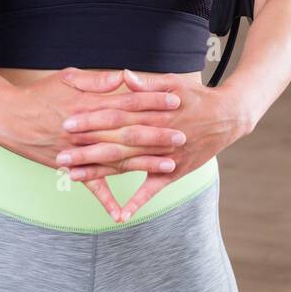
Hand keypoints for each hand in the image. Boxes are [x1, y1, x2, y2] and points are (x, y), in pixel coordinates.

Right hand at [0, 68, 186, 223]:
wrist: (6, 118)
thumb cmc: (39, 94)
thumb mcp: (68, 78)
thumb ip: (97, 80)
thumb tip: (123, 77)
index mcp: (89, 105)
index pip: (128, 102)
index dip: (153, 100)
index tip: (176, 99)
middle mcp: (87, 130)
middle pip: (128, 132)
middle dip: (157, 134)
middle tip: (183, 135)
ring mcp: (79, 151)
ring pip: (117, 159)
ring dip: (144, 163)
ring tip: (170, 165)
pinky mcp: (69, 167)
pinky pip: (90, 186)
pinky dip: (105, 200)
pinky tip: (121, 214)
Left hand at [57, 69, 252, 222]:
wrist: (230, 117)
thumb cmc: (198, 97)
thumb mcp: (174, 84)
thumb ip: (146, 84)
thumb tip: (123, 76)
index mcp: (154, 112)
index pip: (117, 116)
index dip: (92, 120)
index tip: (68, 122)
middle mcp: (158, 135)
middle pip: (117, 143)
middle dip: (87, 149)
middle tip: (60, 153)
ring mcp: (166, 156)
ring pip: (128, 166)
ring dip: (100, 173)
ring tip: (73, 177)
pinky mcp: (175, 171)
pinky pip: (153, 189)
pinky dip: (138, 202)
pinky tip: (119, 215)